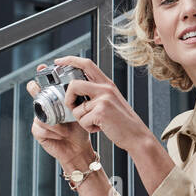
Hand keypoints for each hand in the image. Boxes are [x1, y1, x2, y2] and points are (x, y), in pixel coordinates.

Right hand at [26, 65, 93, 168]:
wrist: (79, 147)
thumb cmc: (81, 127)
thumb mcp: (82, 109)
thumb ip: (79, 96)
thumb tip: (81, 80)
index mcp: (54, 98)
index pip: (45, 81)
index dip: (42, 73)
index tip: (43, 67)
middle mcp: (44, 105)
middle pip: (34, 91)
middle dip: (35, 88)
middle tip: (38, 87)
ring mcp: (39, 118)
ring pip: (41, 112)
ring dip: (56, 120)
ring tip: (67, 126)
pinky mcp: (37, 131)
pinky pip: (41, 127)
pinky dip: (54, 131)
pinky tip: (62, 135)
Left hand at [32, 55, 152, 154]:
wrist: (137, 135)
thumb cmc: (122, 121)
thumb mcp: (111, 100)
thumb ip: (96, 93)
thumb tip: (74, 92)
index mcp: (107, 84)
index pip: (86, 64)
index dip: (70, 60)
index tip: (58, 62)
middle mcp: (105, 88)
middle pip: (74, 84)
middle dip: (68, 98)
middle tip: (72, 106)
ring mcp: (103, 99)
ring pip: (76, 108)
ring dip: (81, 118)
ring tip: (94, 122)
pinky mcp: (101, 112)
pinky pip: (82, 120)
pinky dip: (88, 127)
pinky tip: (99, 127)